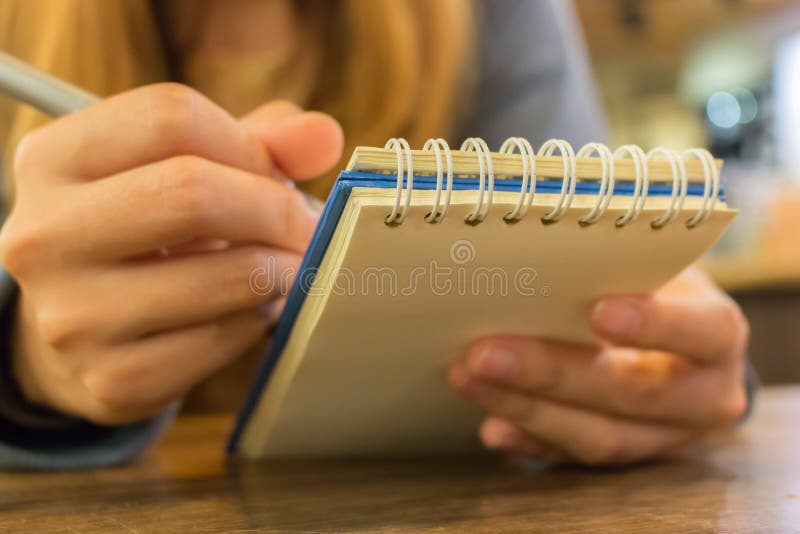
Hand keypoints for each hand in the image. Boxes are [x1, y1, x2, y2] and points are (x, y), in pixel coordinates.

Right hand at [0, 84, 342, 424]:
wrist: (78, 332)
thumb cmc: (144, 234)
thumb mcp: (181, 169)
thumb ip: (256, 142)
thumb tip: (323, 135)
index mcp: (53, 160)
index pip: (172, 117)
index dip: (249, 145)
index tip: (278, 175)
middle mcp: (44, 236)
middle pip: (194, 193)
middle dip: (277, 209)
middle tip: (307, 227)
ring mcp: (72, 316)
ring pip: (227, 276)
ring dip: (283, 270)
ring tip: (286, 267)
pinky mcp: (112, 379)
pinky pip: (227, 338)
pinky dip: (260, 319)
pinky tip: (253, 309)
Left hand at [448, 268, 749, 464]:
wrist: (683, 347)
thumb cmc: (656, 288)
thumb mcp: (654, 267)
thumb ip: (615, 268)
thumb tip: (533, 256)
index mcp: (718, 337)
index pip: (700, 332)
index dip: (654, 324)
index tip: (599, 311)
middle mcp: (702, 397)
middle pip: (631, 392)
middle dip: (552, 372)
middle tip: (485, 352)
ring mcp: (662, 437)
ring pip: (598, 436)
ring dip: (526, 409)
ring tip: (469, 379)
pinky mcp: (624, 457)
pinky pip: (572, 458)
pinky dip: (528, 441)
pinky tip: (491, 427)